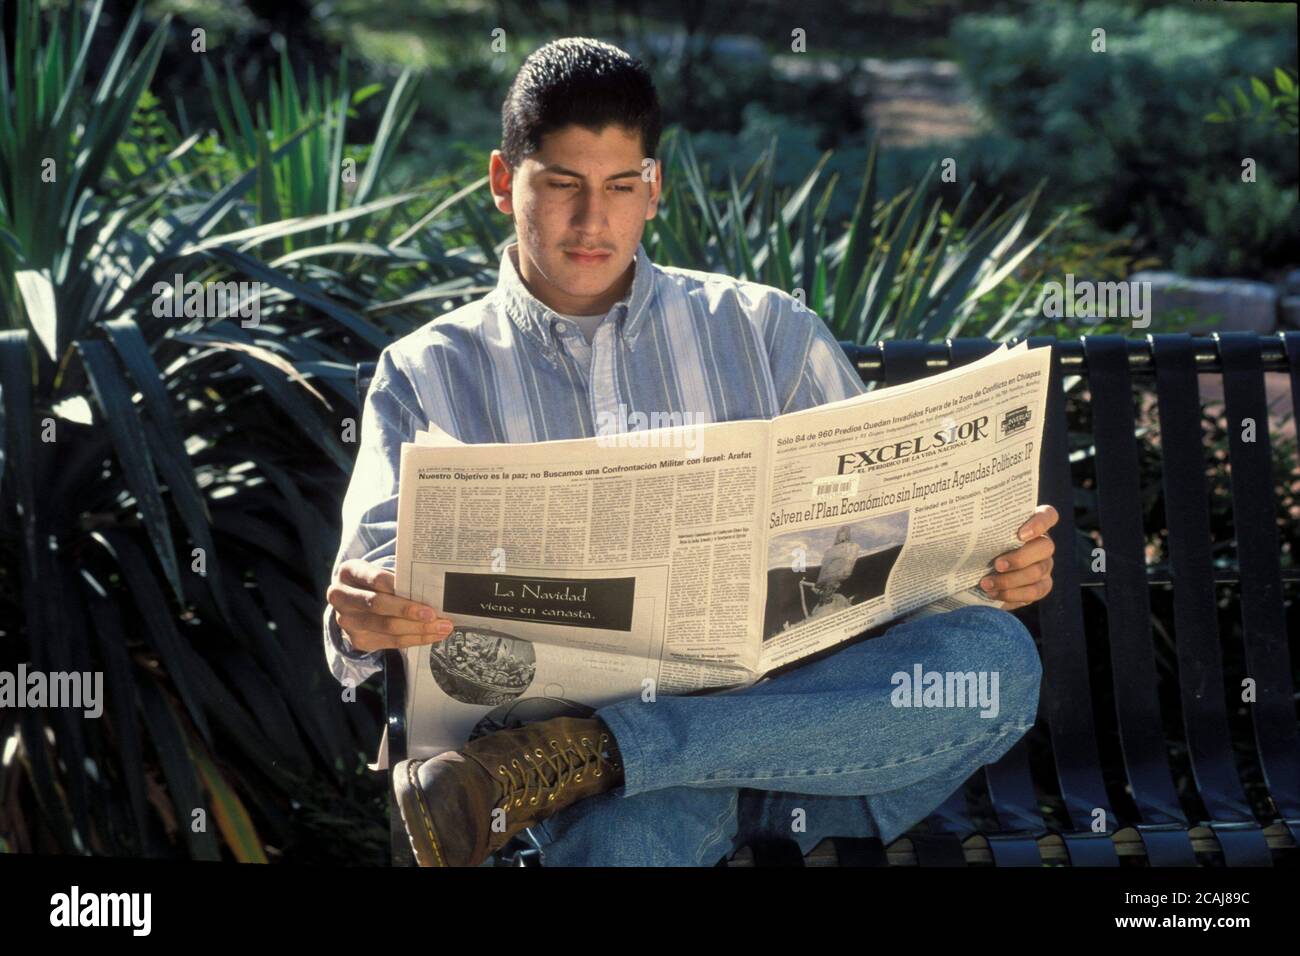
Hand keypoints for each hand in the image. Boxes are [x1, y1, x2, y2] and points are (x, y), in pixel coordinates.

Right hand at [326, 559, 455, 651]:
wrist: (353, 601)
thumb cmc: (374, 582)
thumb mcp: (378, 571)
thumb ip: (398, 575)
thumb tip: (432, 583)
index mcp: (349, 572)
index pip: (376, 578)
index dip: (398, 585)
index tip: (421, 589)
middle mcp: (342, 597)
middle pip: (378, 605)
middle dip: (409, 610)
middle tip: (435, 615)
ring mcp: (347, 621)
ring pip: (386, 627)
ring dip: (418, 629)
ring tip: (442, 628)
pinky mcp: (357, 640)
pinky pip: (390, 642)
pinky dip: (414, 639)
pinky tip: (431, 636)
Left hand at [980, 504, 1057, 610]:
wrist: (978, 574)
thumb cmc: (979, 548)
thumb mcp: (979, 536)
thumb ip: (979, 528)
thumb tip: (955, 522)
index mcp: (1031, 524)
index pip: (1047, 516)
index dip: (1039, 523)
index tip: (1020, 534)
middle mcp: (1043, 543)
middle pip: (1046, 547)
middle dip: (1019, 558)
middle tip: (996, 565)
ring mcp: (1045, 565)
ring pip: (1038, 571)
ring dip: (1010, 580)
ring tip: (986, 583)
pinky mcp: (1042, 585)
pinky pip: (1035, 591)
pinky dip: (1013, 594)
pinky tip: (993, 593)